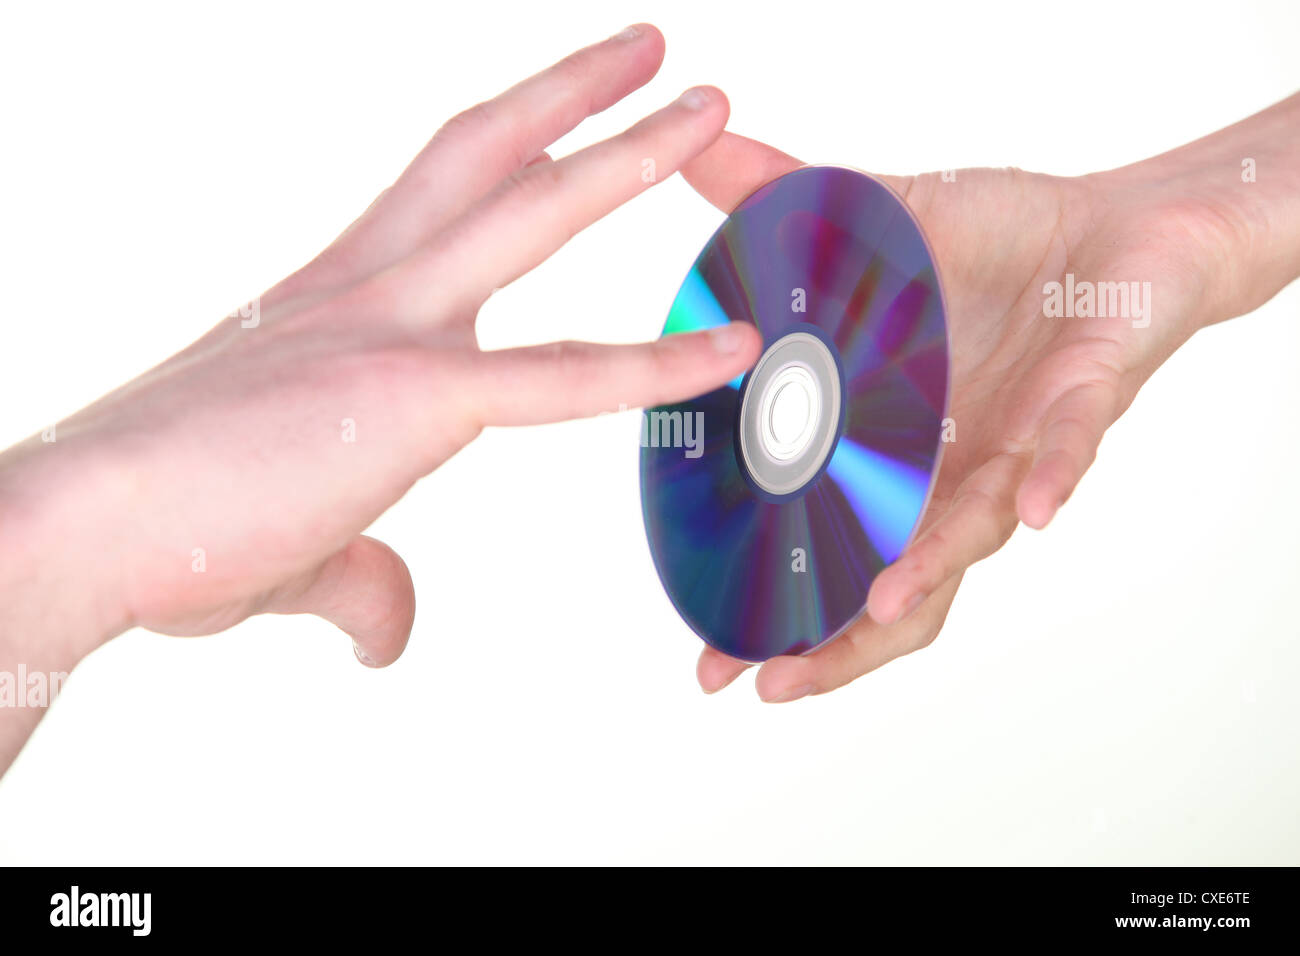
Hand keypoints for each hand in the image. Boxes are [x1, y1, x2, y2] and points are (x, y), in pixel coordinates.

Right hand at [0, 22, 760, 750]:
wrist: (81, 534)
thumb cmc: (172, 527)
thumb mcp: (295, 544)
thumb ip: (367, 577)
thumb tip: (391, 634)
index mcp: (340, 298)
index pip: (440, 186)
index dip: (513, 134)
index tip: (564, 110)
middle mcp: (369, 289)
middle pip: (489, 154)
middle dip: (576, 95)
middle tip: (654, 54)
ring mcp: (393, 332)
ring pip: (532, 212)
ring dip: (625, 152)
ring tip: (707, 107)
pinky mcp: (413, 400)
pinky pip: (559, 377)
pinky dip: (652, 362)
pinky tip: (732, 350)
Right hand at [684, 115, 1294, 700]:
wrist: (1124, 224)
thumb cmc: (1006, 244)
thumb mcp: (877, 221)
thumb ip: (789, 200)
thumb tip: (699, 157)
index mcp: (890, 447)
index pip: (821, 542)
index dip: (773, 596)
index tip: (713, 641)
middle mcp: (949, 469)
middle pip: (891, 584)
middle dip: (830, 640)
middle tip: (763, 674)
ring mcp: (1016, 443)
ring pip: (968, 534)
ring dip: (921, 574)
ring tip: (871, 609)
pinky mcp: (1088, 396)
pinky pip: (1071, 448)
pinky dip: (1052, 479)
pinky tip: (1029, 511)